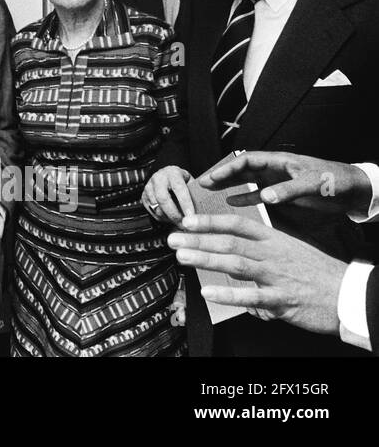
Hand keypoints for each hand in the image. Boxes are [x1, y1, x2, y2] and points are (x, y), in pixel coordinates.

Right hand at [142, 165, 193, 225]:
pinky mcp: (143, 196)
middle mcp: (158, 178)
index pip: (179, 188)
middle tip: (184, 224)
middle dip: (174, 215)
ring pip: (157, 207)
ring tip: (179, 222)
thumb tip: (203, 211)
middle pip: (163, 199)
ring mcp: (149, 187)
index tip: (192, 216)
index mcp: (172, 173)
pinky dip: (162, 218)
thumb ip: (195, 193)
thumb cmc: (182, 181)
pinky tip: (170, 218)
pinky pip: (152, 211)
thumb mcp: (191, 182)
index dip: (185, 203)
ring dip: (168, 218)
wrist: (166, 175)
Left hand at [168, 214, 347, 336]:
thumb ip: (261, 247)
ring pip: (236, 264)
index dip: (210, 221)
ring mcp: (277, 276)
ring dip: (206, 259)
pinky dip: (228, 294)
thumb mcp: (289, 249)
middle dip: (197, 240)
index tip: (187, 220)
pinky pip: (251, 296)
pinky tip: (208, 292)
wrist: (348, 294)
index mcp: (274, 239)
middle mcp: (272, 253)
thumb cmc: (316, 272)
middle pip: (230, 242)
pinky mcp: (282, 299)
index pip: (237, 223)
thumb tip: (234, 249)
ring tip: (182, 257)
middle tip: (172, 239)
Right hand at [197, 151, 371, 216]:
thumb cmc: (336, 180)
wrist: (354, 190)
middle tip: (202, 183)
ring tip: (211, 191)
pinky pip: (258, 195)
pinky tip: (233, 203)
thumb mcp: (313, 184)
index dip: (227, 168)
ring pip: (247, 182)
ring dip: (230, 186)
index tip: (212, 177)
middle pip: (242, 169)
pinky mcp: (283, 194)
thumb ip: (288, 190)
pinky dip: (245, 198)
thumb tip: (265, 196)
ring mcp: (278, 181)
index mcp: (280, 161)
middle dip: (222, 175)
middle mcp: (275, 170)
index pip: (246, 160)